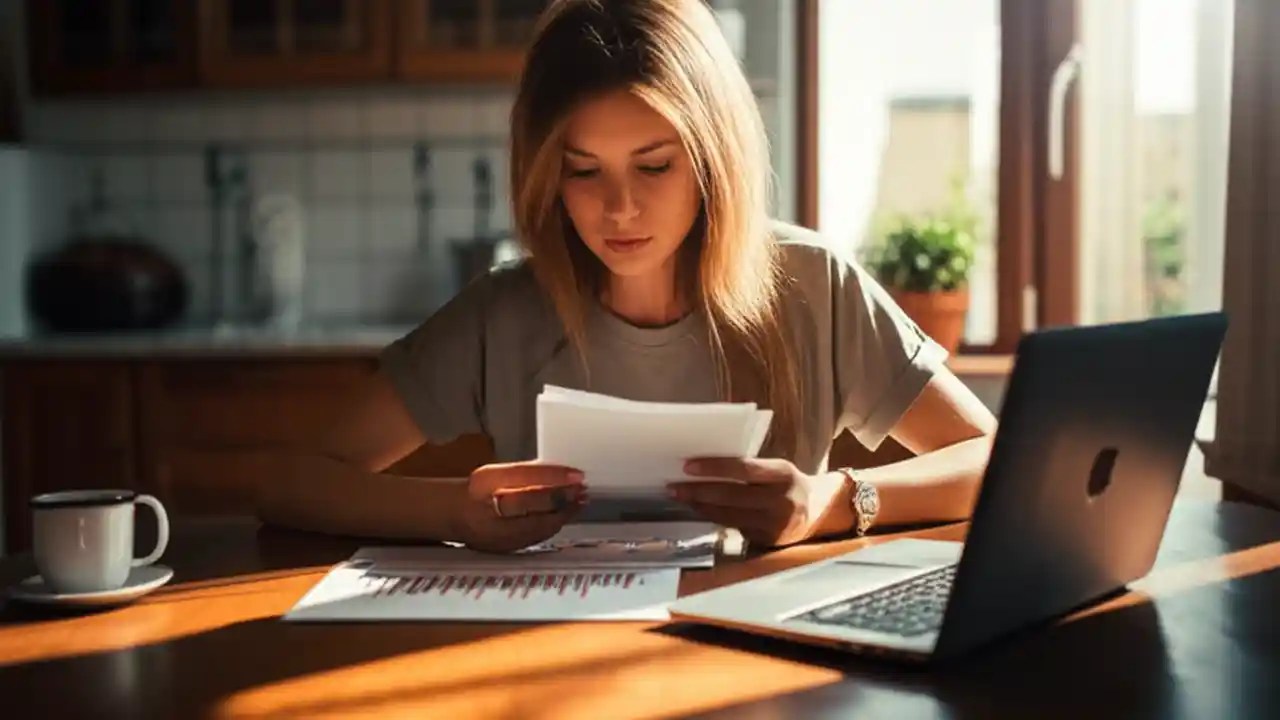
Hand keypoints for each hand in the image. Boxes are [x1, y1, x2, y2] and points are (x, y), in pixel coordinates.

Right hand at [454, 462, 587, 552]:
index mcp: (485, 484)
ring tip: (580, 502)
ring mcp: (497, 533)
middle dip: (563, 499)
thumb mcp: (497, 472)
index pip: (524, 479)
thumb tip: (562, 474)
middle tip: (583, 491)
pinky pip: (535, 537)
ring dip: (563, 514)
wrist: (454, 515)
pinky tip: (565, 516)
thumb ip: (527, 473)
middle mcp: (488, 510)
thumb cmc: (478, 489)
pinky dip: (553, 525)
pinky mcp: (506, 548)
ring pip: (538, 525)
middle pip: (533, 505)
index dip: (554, 478)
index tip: (577, 476)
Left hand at [668, 458, 853, 547]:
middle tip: (674, 486)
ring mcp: (774, 524)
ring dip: (701, 506)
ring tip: (682, 497)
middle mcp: (781, 501)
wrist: (817, 512)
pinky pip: (733, 527)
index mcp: (783, 474)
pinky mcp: (767, 541)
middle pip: (732, 496)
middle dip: (699, 491)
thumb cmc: (786, 484)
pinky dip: (714, 518)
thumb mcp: (776, 470)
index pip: (744, 468)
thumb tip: (705, 466)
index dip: (715, 468)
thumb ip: (750, 469)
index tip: (689, 466)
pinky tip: (699, 510)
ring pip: (729, 515)